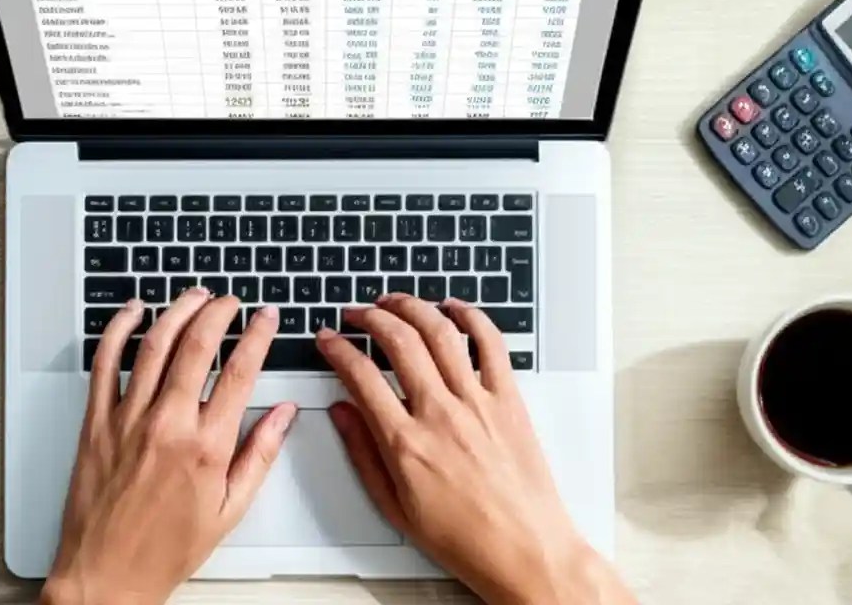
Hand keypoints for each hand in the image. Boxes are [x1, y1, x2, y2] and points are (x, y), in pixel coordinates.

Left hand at [41, 289, 296, 604]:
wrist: (106, 576)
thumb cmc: (165, 550)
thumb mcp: (230, 509)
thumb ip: (260, 455)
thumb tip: (284, 415)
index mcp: (206, 447)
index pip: (239, 372)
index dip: (258, 336)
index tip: (266, 319)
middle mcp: (167, 425)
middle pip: (197, 346)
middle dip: (219, 312)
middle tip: (231, 301)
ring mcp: (127, 420)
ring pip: (153, 345)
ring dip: (177, 311)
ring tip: (195, 297)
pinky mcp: (95, 423)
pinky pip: (104, 363)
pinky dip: (118, 330)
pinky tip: (133, 312)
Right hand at [316, 294, 634, 604]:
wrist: (524, 551)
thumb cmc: (464, 538)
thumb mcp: (395, 506)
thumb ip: (363, 454)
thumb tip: (341, 412)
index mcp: (405, 444)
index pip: (361, 376)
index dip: (337, 349)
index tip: (327, 339)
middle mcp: (440, 415)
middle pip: (397, 342)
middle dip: (368, 317)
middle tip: (355, 313)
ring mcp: (477, 403)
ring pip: (440, 333)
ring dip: (411, 306)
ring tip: (393, 300)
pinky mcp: (509, 400)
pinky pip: (491, 344)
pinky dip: (471, 316)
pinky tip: (454, 307)